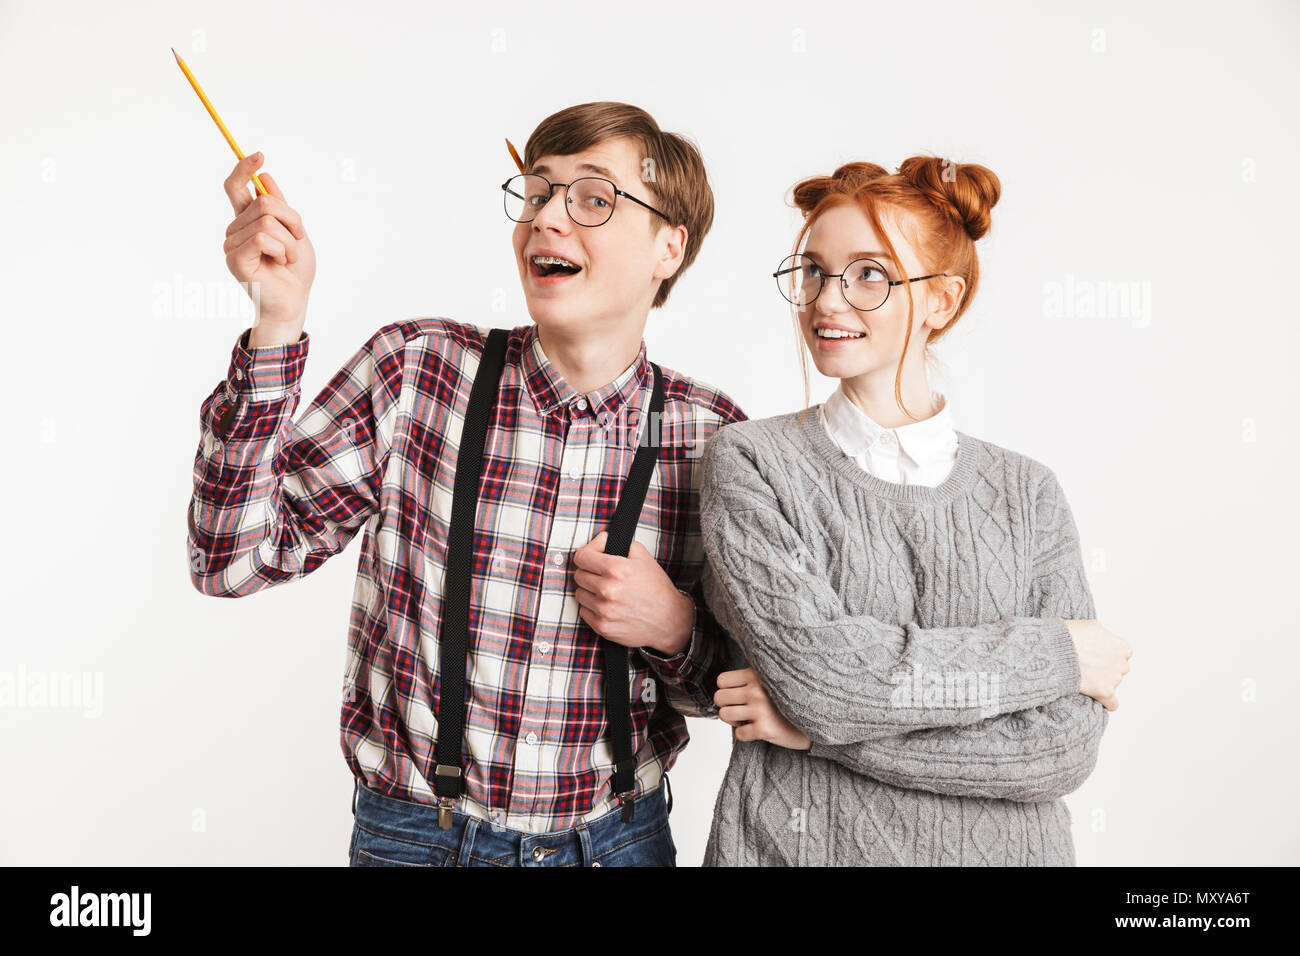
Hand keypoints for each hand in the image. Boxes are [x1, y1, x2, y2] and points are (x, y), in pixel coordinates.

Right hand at [222, 152, 316, 342]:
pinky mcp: (235, 259)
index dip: (245, 169)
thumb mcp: (295, 232)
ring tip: (288, 257)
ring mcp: (232, 244)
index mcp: (247, 220)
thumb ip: (280, 206)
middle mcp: (235, 229)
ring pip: (267, 221)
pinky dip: (280, 249)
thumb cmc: (295, 270)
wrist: (294, 300)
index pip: (237, 187)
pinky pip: (262, 238)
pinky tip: (280, 262)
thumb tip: (266, 178)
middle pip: (264, 202)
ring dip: (289, 241)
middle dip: (292, 220)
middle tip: (298, 241)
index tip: (259, 156)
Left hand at [572, 531, 693, 654]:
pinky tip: (608, 605)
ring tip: (607, 592)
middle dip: (589, 572)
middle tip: (602, 575)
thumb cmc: (657, 588)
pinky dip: (592, 608)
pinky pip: (584, 612)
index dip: (586, 554)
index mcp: (617, 569)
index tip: (591, 556)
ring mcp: (604, 610)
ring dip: (590, 591)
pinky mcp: (602, 627)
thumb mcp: (642, 556)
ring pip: (579, 594)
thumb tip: (598, 541)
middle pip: (578, 575)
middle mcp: (608, 590)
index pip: (582, 557)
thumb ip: (616, 543)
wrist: (669, 619)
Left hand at [714, 668, 811, 749]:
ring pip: (724, 715)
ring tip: (750, 718)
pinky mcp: (764, 729)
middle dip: (728, 705)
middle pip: (719, 698)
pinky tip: (759, 729)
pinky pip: (739, 734)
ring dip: (735, 720)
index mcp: (756, 675)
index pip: (721, 680)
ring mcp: (760, 710)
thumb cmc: (789, 700)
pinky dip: (746, 734)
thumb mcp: (770, 680)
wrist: (814, 720)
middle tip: (743, 708)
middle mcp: (757, 690)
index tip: (738, 695)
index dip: (727, 689)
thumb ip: (749, 679)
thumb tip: (720, 686)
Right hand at [1066, 619, 1132, 710]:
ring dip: (1101, 681)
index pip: (1122, 653)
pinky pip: (1112, 703)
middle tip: (1088, 665)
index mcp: (1122, 647)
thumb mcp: (1090, 626)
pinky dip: (1107, 702)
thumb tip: (1102, 639)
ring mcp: (1114, 679)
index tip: (1096, 654)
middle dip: (1106, 668)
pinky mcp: (1104, 692)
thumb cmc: (1069, 636)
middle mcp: (1122, 663)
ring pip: (1112, 683)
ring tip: (1083, 677)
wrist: (1055, 650)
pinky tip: (1099, 699)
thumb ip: (1103, 635)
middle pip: (1118, 669)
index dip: (1107, 653)